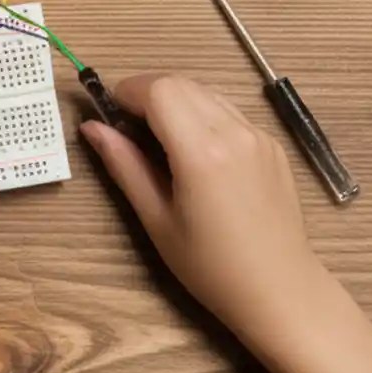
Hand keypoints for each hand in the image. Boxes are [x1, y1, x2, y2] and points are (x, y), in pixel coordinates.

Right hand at [80, 74, 322, 331]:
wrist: (280, 289)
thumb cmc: (210, 266)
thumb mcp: (157, 220)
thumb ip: (124, 166)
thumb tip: (91, 128)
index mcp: (202, 152)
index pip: (159, 90)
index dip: (128, 92)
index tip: (111, 115)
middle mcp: (234, 132)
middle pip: (181, 83)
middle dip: (148, 94)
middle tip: (128, 128)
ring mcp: (259, 135)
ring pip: (206, 92)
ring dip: (175, 100)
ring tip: (159, 140)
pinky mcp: (272, 145)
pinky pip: (229, 111)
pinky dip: (202, 114)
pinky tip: (195, 152)